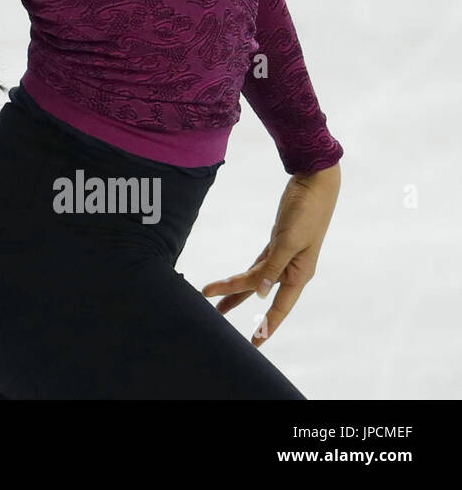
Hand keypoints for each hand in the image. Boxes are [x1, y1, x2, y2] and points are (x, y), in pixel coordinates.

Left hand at [200, 161, 340, 345]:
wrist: (315, 184)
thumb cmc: (307, 211)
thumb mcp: (289, 239)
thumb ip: (273, 267)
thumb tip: (260, 294)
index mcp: (300, 273)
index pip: (279, 306)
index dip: (267, 326)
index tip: (255, 343)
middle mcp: (292, 269)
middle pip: (259, 292)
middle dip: (237, 303)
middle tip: (216, 319)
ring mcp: (284, 257)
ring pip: (255, 278)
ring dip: (235, 288)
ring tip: (213, 298)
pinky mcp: (278, 243)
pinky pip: (258, 264)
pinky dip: (245, 273)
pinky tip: (235, 281)